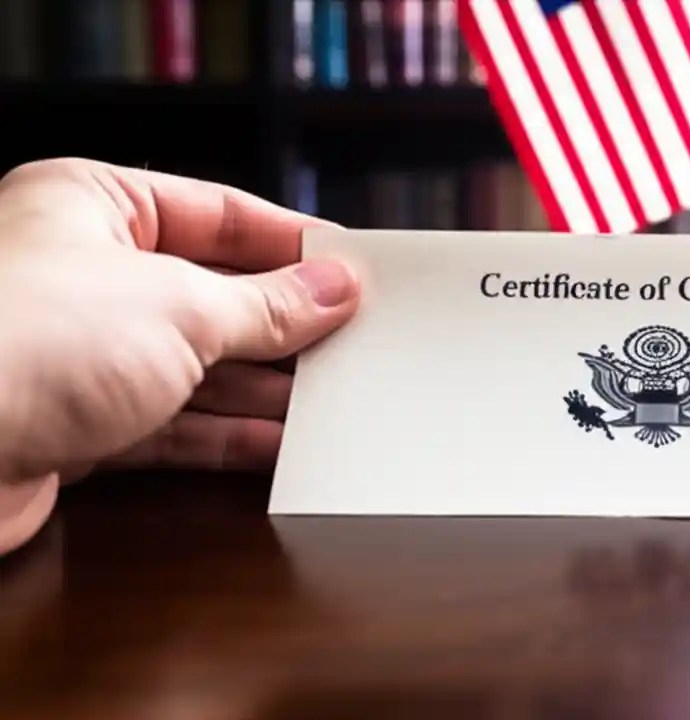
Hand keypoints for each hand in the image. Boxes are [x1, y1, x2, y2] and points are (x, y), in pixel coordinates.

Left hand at [0, 158, 360, 553]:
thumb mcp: (180, 307)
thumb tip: (332, 287)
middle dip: (282, 324)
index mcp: (91, 206)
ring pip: (194, 366)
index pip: (216, 212)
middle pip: (210, 294)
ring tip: (332, 399)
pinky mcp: (76, 426)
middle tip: (353, 341)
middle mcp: (80, 275)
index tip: (350, 271)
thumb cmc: (21, 343)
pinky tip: (278, 444)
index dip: (289, 243)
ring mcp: (77, 354)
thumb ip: (267, 304)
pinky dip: (226, 437)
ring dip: (262, 388)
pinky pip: (171, 426)